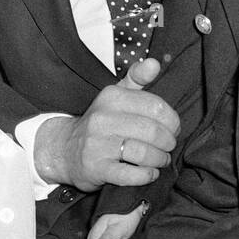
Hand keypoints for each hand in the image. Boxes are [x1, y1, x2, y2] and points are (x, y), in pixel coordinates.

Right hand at [35, 58, 178, 191]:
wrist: (65, 149)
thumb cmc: (101, 123)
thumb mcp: (115, 95)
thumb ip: (137, 78)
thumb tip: (155, 63)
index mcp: (112, 97)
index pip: (156, 106)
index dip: (172, 121)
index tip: (172, 128)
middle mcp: (103, 118)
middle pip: (153, 131)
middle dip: (168, 142)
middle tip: (168, 147)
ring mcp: (98, 144)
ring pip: (144, 153)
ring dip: (159, 159)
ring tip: (160, 160)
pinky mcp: (96, 168)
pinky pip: (131, 174)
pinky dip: (146, 175)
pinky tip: (149, 173)